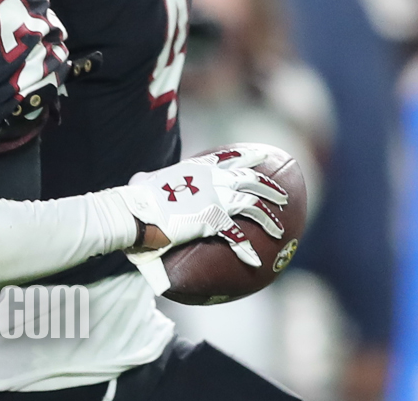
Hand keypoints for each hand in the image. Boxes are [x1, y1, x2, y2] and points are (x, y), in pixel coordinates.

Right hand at [113, 147, 287, 266]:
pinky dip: (246, 250)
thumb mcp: (142, 182)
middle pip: (251, 179)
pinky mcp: (214, 219)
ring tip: (279, 230)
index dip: (249, 156)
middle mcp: (213, 179)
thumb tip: (139, 180)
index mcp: (199, 168)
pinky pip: (237, 236)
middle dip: (269, 186)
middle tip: (282, 196)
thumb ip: (147, 179)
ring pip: (253, 205)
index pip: (230, 157)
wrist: (138, 210)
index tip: (263, 157)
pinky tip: (254, 261)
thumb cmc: (136, 198)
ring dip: (269, 218)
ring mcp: (216, 198)